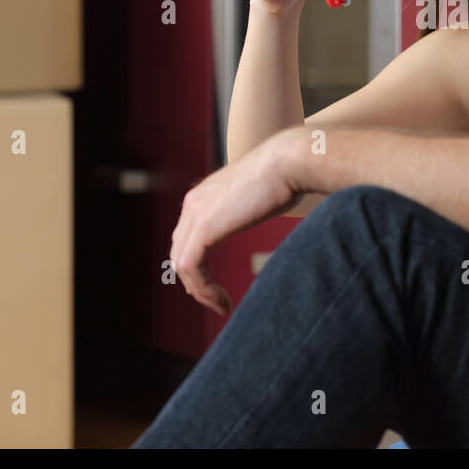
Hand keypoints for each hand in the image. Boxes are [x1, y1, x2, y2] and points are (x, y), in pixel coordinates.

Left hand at [170, 131, 305, 314]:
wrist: (289, 162)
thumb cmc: (286, 176)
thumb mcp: (257, 197)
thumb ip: (246, 209)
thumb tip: (260, 213)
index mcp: (203, 195)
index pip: (186, 238)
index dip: (199, 266)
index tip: (219, 286)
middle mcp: (193, 202)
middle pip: (179, 251)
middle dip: (196, 281)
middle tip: (218, 301)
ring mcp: (195, 214)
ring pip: (181, 264)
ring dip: (201, 291)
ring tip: (222, 306)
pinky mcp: (203, 227)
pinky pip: (190, 268)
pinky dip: (203, 289)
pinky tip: (222, 300)